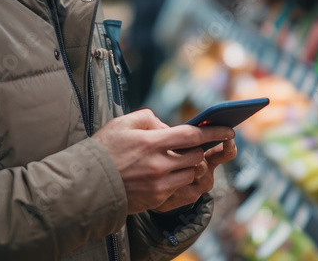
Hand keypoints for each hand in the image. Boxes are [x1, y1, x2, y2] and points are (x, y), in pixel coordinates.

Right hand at [92, 109, 234, 214]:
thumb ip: (149, 119)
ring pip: (191, 174)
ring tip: (179, 160)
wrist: (88, 184)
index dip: (214, 132)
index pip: (193, 135)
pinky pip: (179, 188)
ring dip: (190, 166)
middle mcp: (159, 164)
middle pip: (196, 157)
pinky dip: (177, 179)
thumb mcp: (123, 123)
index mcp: (152, 142)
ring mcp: (158, 184)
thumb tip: (169, 127)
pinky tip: (166, 174)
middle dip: (200, 150)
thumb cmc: (104, 150)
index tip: (229, 129)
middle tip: (197, 146)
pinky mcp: (156, 199)